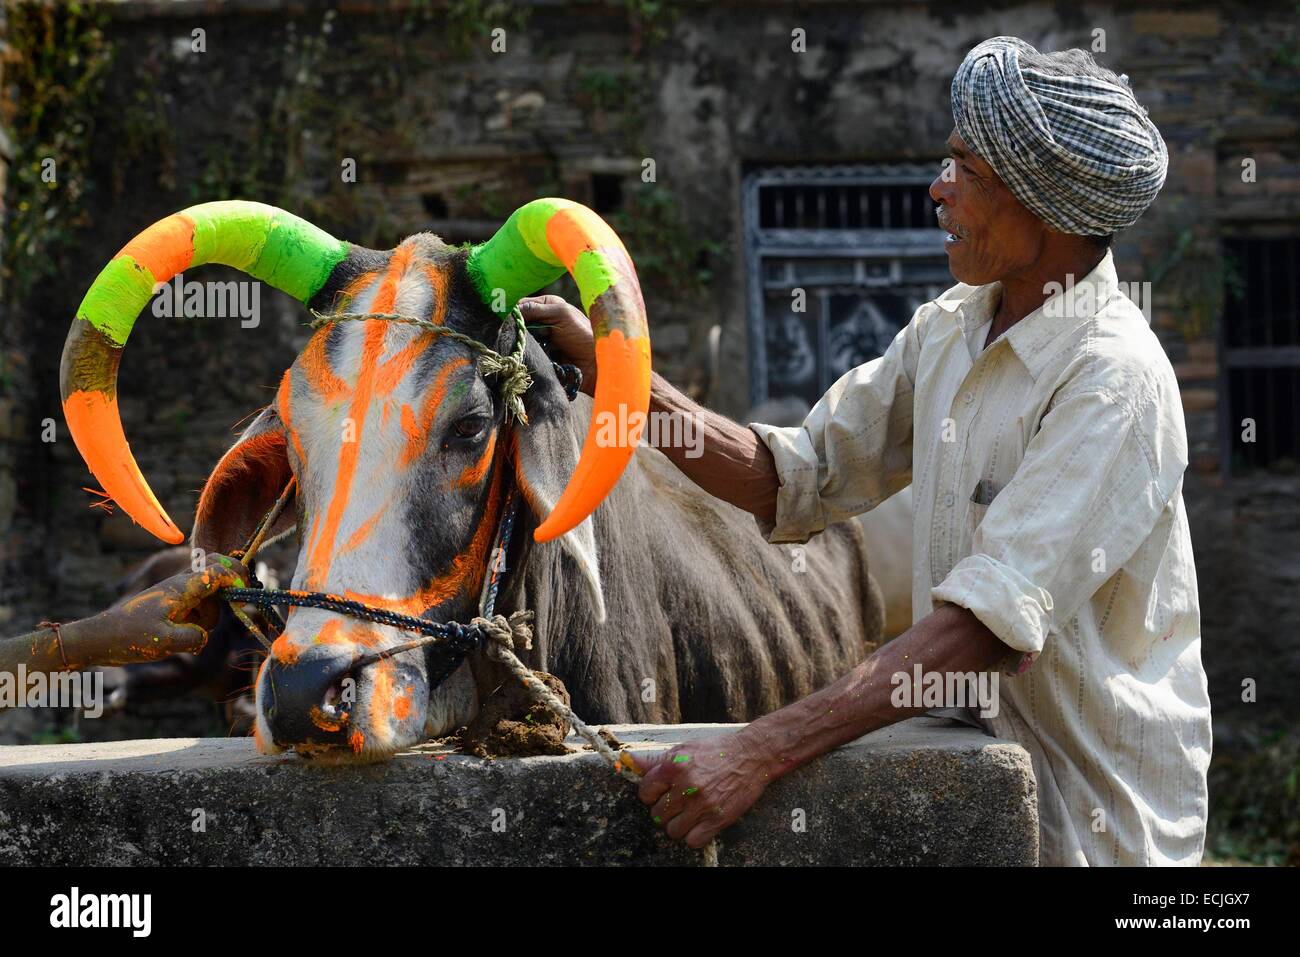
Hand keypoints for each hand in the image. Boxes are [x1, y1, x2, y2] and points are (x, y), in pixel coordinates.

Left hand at [68, 554, 250, 666]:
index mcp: (182, 588)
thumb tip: (205, 636)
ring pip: (207, 596)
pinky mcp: (171, 606)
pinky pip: (196, 607)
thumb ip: (194, 637)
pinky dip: (198, 620)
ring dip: (209, 615)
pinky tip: (184, 638)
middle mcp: (181, 586)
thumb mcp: (165, 641)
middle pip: (216, 575)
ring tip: (190, 635)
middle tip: (234, 604)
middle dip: (228, 587)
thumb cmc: (130, 637)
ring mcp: (176, 595)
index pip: (218, 571)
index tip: (244, 596)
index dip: (237, 579)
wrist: (101, 638)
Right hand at [518, 294, 596, 395]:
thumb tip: (513, 309)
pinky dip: (523, 354)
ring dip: (518, 343)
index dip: (513, 312)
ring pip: (521, 338)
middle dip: (514, 328)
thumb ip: (537, 309)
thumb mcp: (561, 314)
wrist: (595, 363)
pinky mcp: (541, 355)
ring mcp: (541, 338)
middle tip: (508, 335)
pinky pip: (526, 353)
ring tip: (514, 347)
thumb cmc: (582, 334)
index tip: (506, 321)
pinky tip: (520, 356)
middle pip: (519, 322)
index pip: (522, 305)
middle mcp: (543, 320)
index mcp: (548, 305)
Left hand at [632, 729, 774, 848]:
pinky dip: (694, 835)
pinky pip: (693, 841)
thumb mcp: (685, 748)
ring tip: (689, 813)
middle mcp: (686, 785)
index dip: (650, 795)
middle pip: (657, 815)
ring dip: (678, 825)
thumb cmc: (717, 751)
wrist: (752, 755)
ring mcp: (702, 804)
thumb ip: (656, 759)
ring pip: (673, 831)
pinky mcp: (717, 819)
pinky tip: (701, 822)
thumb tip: (628, 759)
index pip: (645, 792)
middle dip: (664, 811)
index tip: (660, 794)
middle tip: (677, 803)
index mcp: (674, 765)